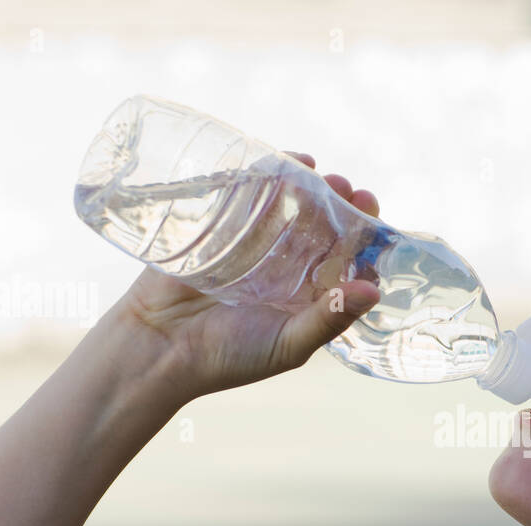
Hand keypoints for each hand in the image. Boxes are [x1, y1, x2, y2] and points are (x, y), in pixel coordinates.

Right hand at [115, 152, 382, 399]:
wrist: (157, 347)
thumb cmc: (227, 357)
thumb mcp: (287, 345)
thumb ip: (329, 320)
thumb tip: (373, 291)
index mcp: (308, 296)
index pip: (346, 260)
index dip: (364, 238)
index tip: (373, 218)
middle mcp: (286, 268)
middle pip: (323, 226)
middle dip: (340, 204)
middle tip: (348, 189)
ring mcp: (253, 245)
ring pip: (290, 206)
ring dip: (310, 185)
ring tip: (321, 174)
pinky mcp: (220, 228)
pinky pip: (248, 195)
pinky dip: (267, 175)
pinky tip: (284, 164)